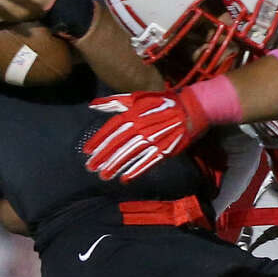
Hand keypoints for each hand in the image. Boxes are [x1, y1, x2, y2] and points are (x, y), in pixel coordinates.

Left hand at [83, 89, 211, 181]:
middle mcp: (141, 126)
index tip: (86, 151)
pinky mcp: (165, 149)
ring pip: (130, 154)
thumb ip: (114, 101)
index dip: (98, 141)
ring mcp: (153, 139)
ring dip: (116, 166)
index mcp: (133, 113)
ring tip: (104, 176)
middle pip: (117, 144)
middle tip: (90, 168)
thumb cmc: (161, 102)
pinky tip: (125, 179)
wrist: (191, 109)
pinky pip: (148, 162)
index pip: (110, 128)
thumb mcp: (137, 98)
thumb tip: (92, 104)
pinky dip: (137, 170)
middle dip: (103, 157)